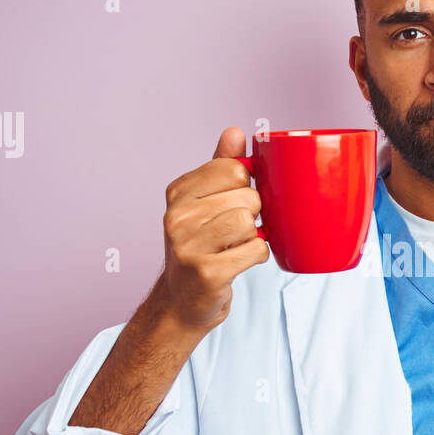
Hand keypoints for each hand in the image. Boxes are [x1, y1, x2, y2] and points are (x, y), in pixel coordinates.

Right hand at [158, 127, 270, 333]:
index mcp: (178, 192)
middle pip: (248, 196)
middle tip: (234, 233)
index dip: (246, 187)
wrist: (182, 302)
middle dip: (253, 215)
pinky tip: (239, 261)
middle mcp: (177, 216)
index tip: (232, 204)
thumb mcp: (204, 203)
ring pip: (250, 223)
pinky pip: (255, 250)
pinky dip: (256, 256)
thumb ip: (220, 167)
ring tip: (235, 247)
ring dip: (253, 237)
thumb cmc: (200, 248)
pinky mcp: (207, 272)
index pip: (234, 169)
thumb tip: (236, 131)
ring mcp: (188, 245)